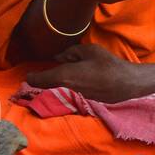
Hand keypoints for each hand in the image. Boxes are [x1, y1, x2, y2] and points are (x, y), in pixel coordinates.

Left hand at [25, 44, 150, 102]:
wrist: (126, 83)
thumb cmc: (107, 64)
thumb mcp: (88, 51)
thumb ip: (70, 53)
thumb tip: (58, 57)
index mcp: (64, 76)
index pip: (38, 79)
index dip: (31, 77)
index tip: (28, 75)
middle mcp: (65, 90)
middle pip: (43, 90)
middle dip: (37, 86)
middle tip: (34, 80)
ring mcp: (72, 99)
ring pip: (53, 95)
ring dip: (48, 91)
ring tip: (45, 85)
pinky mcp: (80, 103)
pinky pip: (64, 98)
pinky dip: (60, 95)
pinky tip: (63, 89)